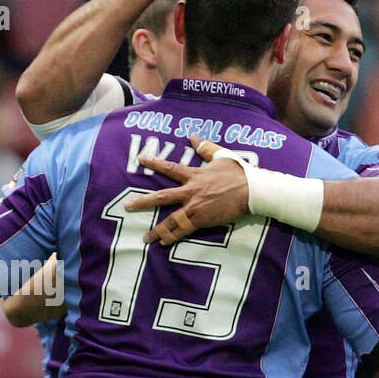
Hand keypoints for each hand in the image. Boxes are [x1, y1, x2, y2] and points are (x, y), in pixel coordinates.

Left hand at [126, 134, 249, 243]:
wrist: (251, 190)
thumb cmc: (238, 172)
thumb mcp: (221, 155)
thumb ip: (204, 147)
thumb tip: (193, 136)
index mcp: (194, 174)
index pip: (170, 167)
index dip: (155, 162)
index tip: (141, 159)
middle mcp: (191, 191)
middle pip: (162, 197)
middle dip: (144, 202)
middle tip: (128, 206)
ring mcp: (196, 207)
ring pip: (171, 219)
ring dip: (158, 229)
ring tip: (146, 237)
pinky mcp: (203, 219)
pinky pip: (185, 229)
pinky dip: (174, 236)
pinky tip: (164, 242)